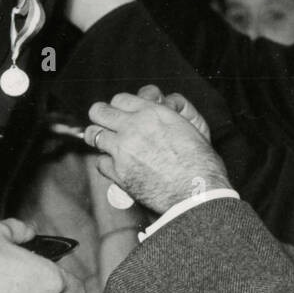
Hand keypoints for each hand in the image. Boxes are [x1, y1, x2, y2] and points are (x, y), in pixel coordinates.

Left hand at [86, 93, 231, 214]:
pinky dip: (107, 164)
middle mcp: (134, 127)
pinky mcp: (118, 173)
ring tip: (107, 144)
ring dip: (100, 139)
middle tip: (105, 124)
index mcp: (152, 113)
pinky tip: (117, 167)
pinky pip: (100, 162)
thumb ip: (167, 115)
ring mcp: (123, 150)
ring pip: (93, 134)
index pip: (120, 99)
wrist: (197, 193)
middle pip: (99, 111)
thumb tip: (161, 109)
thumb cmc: (200, 163)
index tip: (121, 114)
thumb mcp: (189, 127)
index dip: (120, 107)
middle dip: (101, 117)